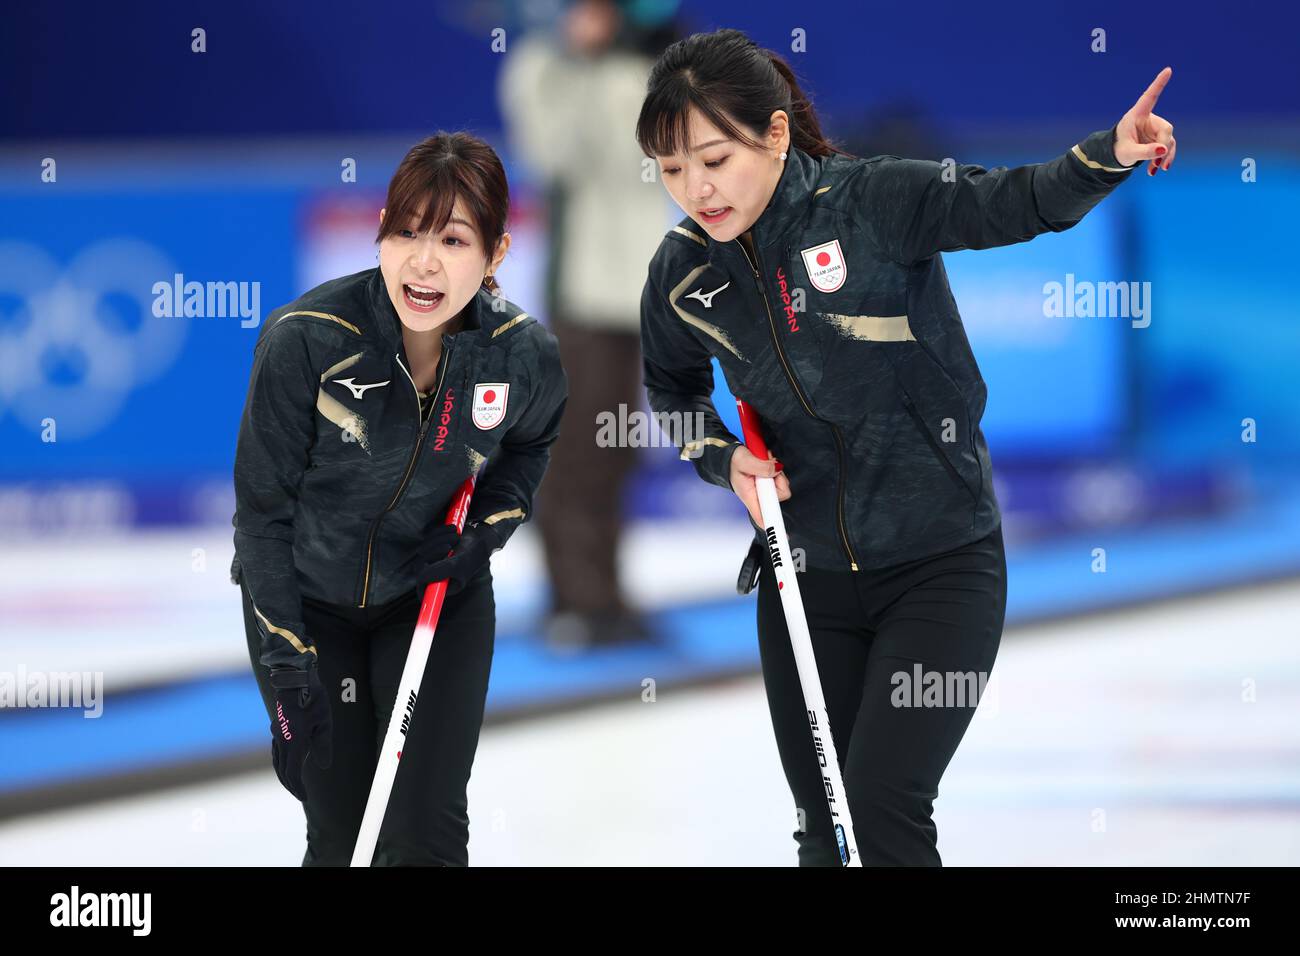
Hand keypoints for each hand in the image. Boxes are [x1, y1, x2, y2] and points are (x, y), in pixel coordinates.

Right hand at [268, 664, 331, 800]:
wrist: (294, 678)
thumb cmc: (313, 698)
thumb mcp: (324, 721)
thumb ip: (323, 745)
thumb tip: (323, 766)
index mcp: (294, 742)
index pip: (293, 773)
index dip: (298, 788)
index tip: (304, 798)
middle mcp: (282, 741)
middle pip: (283, 770)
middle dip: (291, 784)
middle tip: (300, 794)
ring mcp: (277, 734)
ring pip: (278, 761)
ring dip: (285, 774)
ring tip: (294, 783)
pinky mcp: (277, 729)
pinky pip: (277, 751)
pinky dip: (282, 762)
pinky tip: (289, 763)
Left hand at [414, 522, 495, 596]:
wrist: (481, 537)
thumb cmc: (473, 554)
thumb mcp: (457, 565)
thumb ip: (439, 572)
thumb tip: (420, 576)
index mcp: (442, 586)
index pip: (422, 589)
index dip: (422, 578)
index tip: (429, 566)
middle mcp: (435, 575)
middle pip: (419, 566)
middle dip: (434, 552)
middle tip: (449, 547)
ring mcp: (432, 560)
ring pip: (423, 549)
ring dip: (440, 540)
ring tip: (456, 537)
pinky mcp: (433, 546)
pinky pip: (428, 538)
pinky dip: (440, 532)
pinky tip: (453, 530)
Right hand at [729, 445, 790, 527]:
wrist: (728, 455)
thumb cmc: (732, 461)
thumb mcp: (744, 460)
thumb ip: (761, 467)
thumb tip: (777, 471)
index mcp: (750, 496)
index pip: (762, 517)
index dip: (774, 527)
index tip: (785, 537)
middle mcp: (758, 496)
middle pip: (781, 495)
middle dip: (779, 480)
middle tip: (769, 468)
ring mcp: (764, 490)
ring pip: (782, 485)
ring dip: (776, 472)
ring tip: (764, 463)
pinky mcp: (768, 483)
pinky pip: (780, 478)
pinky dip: (776, 469)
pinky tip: (766, 464)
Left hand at [1113, 66, 1175, 175]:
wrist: (1116, 155)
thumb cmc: (1118, 150)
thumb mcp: (1129, 153)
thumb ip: (1144, 151)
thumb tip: (1163, 150)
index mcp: (1137, 115)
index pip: (1150, 97)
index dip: (1159, 84)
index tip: (1168, 70)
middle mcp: (1148, 119)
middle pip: (1165, 128)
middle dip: (1164, 145)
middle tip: (1158, 161)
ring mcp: (1155, 129)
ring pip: (1169, 140)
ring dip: (1165, 156)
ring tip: (1156, 170)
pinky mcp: (1159, 138)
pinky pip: (1167, 147)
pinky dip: (1164, 158)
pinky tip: (1156, 170)